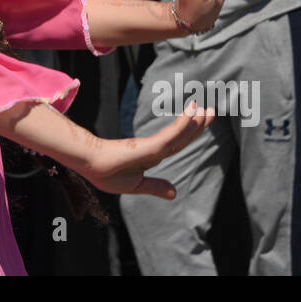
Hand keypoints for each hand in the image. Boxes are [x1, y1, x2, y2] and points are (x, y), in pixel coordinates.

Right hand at [84, 102, 213, 195]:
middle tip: (211, 110)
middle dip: (198, 124)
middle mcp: (155, 149)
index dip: (191, 133)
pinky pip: (169, 137)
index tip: (202, 120)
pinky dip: (182, 126)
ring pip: (179, 134)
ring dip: (193, 122)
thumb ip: (154, 186)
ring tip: (205, 109)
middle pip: (181, 136)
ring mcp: (152, 147)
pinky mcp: (147, 147)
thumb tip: (175, 192)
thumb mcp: (136, 185)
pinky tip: (191, 115)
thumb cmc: (106, 173)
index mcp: (152, 156)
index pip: (177, 144)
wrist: (89, 165)